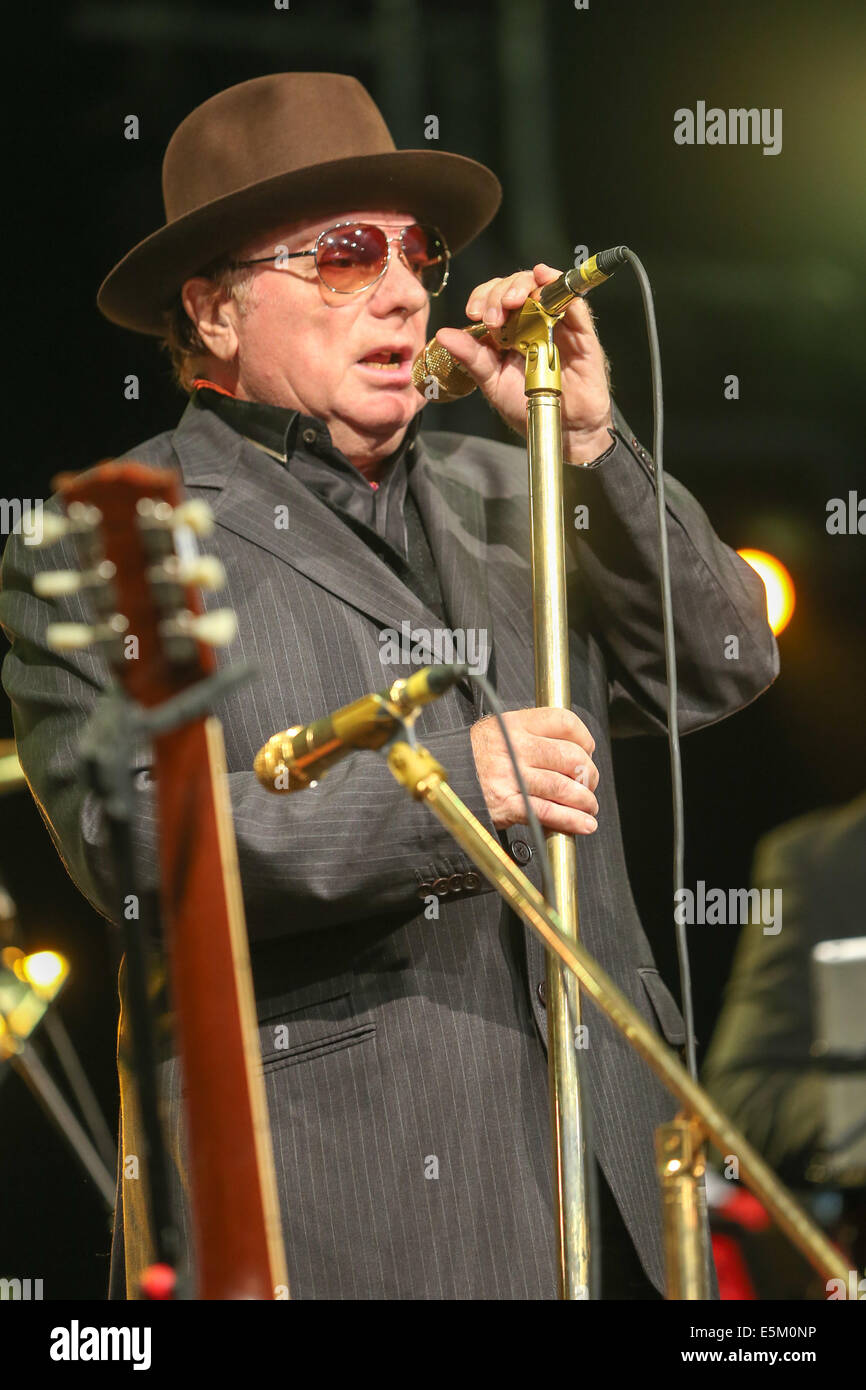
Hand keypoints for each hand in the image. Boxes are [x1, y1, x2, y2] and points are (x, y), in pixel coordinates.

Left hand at [434, 263, 613, 462]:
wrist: (563, 430)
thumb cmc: (529, 406)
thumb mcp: (493, 383)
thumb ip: (471, 358)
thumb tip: (444, 334)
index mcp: (508, 330)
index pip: (494, 296)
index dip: (484, 296)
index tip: (474, 313)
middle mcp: (532, 321)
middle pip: (516, 286)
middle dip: (500, 293)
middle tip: (495, 316)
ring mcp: (557, 324)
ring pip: (542, 287)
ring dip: (524, 285)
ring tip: (514, 300)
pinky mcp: (581, 332)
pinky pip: (574, 303)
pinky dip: (559, 286)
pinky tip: (545, 278)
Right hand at [469, 707, 598, 833]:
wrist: (444, 782)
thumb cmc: (476, 760)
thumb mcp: (500, 732)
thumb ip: (534, 735)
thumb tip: (578, 754)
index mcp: (513, 723)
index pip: (564, 721)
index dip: (584, 738)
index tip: (587, 751)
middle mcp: (512, 746)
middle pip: (571, 756)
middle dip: (588, 774)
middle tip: (588, 784)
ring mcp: (509, 775)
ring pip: (564, 786)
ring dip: (584, 800)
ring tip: (588, 806)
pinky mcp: (507, 804)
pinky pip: (548, 812)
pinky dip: (571, 820)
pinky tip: (583, 823)